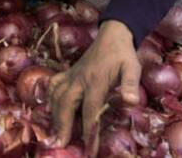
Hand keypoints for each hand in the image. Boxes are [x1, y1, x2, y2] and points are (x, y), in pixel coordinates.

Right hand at [49, 20, 140, 148]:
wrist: (112, 35)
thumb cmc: (123, 55)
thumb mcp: (132, 68)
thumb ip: (130, 84)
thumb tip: (131, 102)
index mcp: (96, 80)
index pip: (90, 109)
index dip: (89, 129)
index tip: (89, 147)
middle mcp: (80, 79)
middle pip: (66, 103)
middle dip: (62, 124)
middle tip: (61, 143)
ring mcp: (72, 75)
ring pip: (57, 96)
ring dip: (54, 115)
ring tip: (54, 132)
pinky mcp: (68, 72)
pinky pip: (54, 85)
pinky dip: (49, 97)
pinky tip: (49, 109)